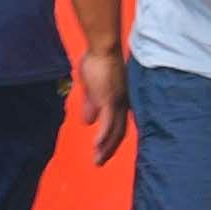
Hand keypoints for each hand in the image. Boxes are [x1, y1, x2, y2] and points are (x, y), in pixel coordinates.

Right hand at [74, 42, 131, 159]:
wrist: (102, 47)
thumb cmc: (98, 61)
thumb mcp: (91, 87)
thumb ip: (90, 104)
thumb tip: (87, 121)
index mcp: (119, 100)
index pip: (118, 125)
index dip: (111, 140)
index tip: (102, 151)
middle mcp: (122, 103)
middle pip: (119, 132)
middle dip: (109, 149)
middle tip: (99, 162)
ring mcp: (117, 102)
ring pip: (114, 130)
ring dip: (106, 147)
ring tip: (97, 160)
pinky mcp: (110, 98)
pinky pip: (108, 121)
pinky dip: (103, 135)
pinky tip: (97, 145)